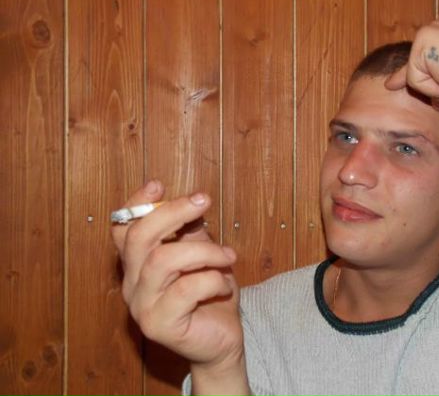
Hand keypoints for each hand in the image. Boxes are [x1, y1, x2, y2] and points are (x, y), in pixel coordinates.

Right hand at [111, 181, 247, 388]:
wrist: (221, 340)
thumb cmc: (211, 294)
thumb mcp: (202, 255)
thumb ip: (191, 232)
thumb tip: (192, 201)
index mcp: (138, 263)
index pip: (123, 228)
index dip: (137, 203)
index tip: (159, 185)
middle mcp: (132, 283)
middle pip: (139, 238)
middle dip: (173, 212)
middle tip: (203, 200)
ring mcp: (142, 306)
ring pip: (163, 260)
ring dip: (204, 251)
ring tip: (228, 256)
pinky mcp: (159, 325)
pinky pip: (186, 290)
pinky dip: (213, 280)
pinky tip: (225, 285)